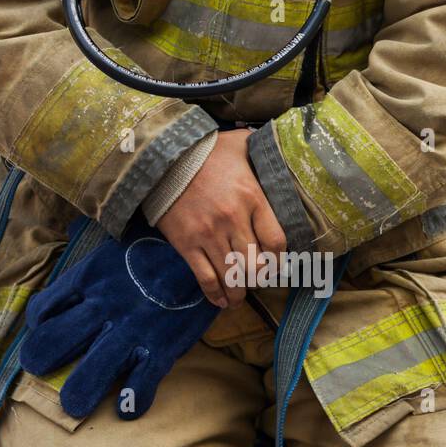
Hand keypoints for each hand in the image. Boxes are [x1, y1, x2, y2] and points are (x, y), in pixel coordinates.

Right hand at [156, 128, 285, 307]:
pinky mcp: (187, 244)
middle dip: (260, 278)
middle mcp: (233, 220)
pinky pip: (205, 278)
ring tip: (239, 296)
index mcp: (252, 197)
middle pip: (256, 265)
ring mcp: (209, 235)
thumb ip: (262, 153)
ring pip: (233, 276)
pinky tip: (221, 301)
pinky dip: (215, 294)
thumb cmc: (205, 150)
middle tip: (259, 280)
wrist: (161, 156)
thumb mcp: (241, 144)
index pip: (277, 241)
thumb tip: (284, 149)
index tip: (278, 263)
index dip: (280, 258)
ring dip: (239, 292)